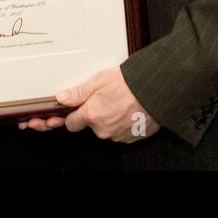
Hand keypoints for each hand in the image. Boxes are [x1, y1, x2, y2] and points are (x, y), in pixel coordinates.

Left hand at [19, 67, 159, 142]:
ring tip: (120, 102)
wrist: (156, 90)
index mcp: (92, 115)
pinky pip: (120, 132)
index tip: (74, 110)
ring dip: (109, 119)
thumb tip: (62, 99)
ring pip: (106, 129)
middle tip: (105, 98)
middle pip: (90, 125)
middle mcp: (103, 129)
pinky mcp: (131, 138)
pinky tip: (128, 110)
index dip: (72, 115)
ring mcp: (118, 135)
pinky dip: (122, 123)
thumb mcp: (99, 80)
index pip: (71, 124)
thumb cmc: (130, 83)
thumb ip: (78, 92)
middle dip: (94, 114)